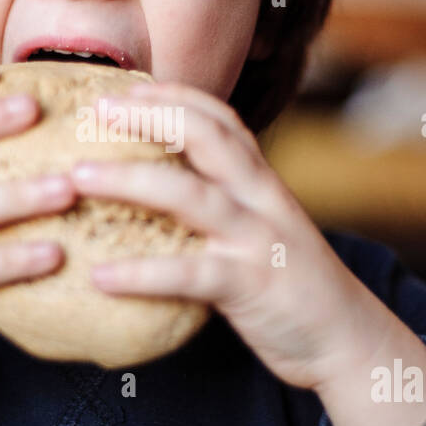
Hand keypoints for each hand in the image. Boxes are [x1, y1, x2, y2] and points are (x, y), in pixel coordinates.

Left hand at [69, 80, 404, 396]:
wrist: (350, 340)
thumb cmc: (293, 287)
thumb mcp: (264, 231)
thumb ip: (225, 207)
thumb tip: (161, 197)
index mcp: (263, 184)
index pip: (223, 120)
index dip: (176, 96)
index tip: (129, 85)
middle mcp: (262, 200)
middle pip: (206, 138)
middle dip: (151, 115)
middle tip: (95, 109)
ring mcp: (258, 240)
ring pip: (190, 197)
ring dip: (129, 180)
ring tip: (76, 178)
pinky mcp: (251, 286)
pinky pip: (189, 274)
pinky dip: (142, 273)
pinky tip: (100, 278)